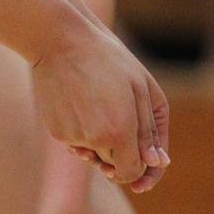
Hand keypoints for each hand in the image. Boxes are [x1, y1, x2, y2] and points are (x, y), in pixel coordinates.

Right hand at [30, 21, 169, 191]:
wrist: (59, 41)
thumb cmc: (107, 59)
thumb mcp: (141, 88)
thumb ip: (150, 130)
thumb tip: (157, 164)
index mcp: (120, 131)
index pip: (132, 172)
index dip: (141, 172)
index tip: (142, 165)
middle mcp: (95, 140)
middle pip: (113, 166)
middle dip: (122, 153)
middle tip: (122, 124)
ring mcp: (72, 136)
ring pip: (94, 155)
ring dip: (102, 143)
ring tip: (101, 108)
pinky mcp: (56, 131)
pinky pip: (76, 143)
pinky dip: (83, 132)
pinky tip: (82, 104)